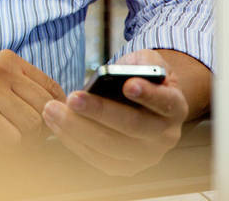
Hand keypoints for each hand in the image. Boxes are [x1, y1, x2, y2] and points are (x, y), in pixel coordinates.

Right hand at [0, 50, 65, 150]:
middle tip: (19, 133)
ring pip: (30, 126)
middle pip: (44, 109)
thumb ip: (22, 87)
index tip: (43, 122)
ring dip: (19, 138)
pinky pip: (11, 140)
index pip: (51, 88)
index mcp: (6, 60)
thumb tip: (61, 111)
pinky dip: (4, 146)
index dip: (53, 110)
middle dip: (37, 128)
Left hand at [42, 49, 188, 175]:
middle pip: (133, 127)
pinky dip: (74, 141)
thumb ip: (138, 63)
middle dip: (100, 112)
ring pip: (112, 147)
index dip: (148, 94)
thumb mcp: (145, 61)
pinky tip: (56, 124)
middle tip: (72, 98)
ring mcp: (146, 155)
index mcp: (175, 107)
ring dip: (78, 128)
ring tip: (53, 109)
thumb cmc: (141, 77)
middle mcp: (165, 135)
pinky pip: (98, 159)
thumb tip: (117, 74)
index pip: (165, 102)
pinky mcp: (126, 167)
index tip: (128, 85)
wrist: (143, 100)